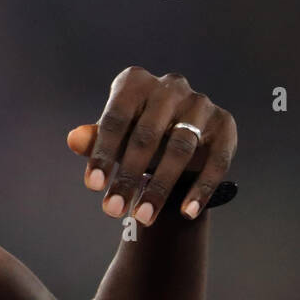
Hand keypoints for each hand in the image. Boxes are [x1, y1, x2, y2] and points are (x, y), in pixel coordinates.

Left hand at [66, 67, 236, 223]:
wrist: (176, 138)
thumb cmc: (133, 134)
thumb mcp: (113, 137)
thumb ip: (94, 139)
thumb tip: (74, 139)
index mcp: (135, 82)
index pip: (115, 119)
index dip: (102, 153)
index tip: (93, 187)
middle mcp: (171, 86)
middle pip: (146, 136)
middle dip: (128, 177)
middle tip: (112, 211)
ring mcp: (201, 104)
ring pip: (180, 150)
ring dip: (160, 187)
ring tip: (143, 217)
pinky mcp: (226, 124)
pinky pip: (216, 161)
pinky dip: (200, 189)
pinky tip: (186, 213)